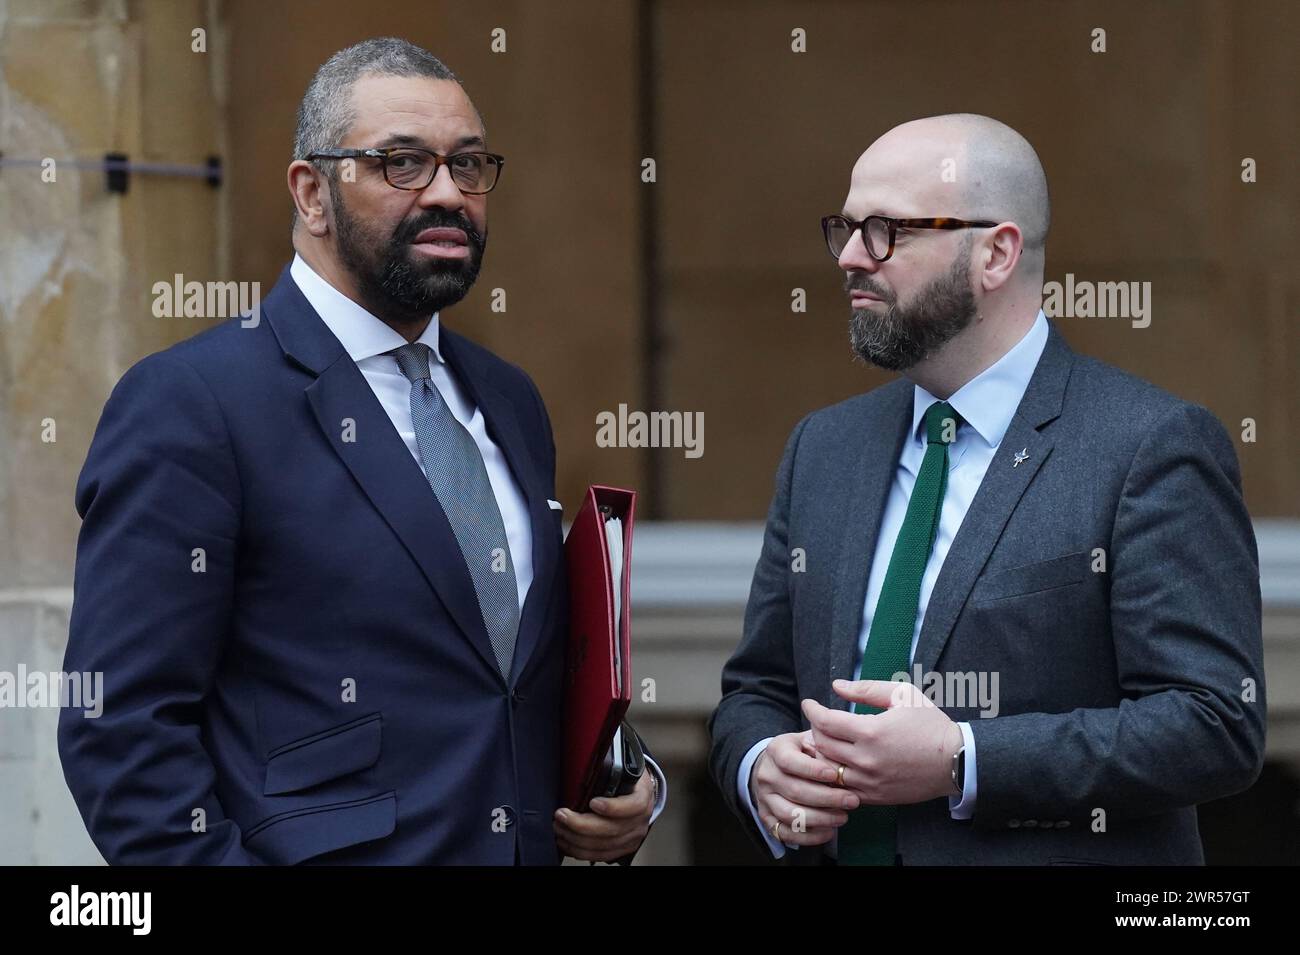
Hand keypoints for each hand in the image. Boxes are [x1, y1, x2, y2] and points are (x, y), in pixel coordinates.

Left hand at [554, 771, 654, 861]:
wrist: (639, 793)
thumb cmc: (626, 779)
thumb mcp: (623, 767)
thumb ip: (607, 771)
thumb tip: (581, 770)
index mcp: (642, 796)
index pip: (634, 805)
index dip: (613, 807)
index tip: (592, 802)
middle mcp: (640, 820)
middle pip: (612, 829)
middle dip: (582, 825)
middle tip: (562, 815)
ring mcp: (633, 837)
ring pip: (603, 845)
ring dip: (576, 839)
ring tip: (559, 828)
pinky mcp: (623, 848)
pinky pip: (600, 855)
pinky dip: (580, 851)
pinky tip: (567, 842)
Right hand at [750, 731, 860, 846]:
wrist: (776, 767)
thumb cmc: (802, 753)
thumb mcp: (811, 741)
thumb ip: (824, 749)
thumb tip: (842, 765)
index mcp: (776, 750)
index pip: (789, 761)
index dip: (813, 770)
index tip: (835, 775)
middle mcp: (767, 775)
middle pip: (795, 791)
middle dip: (827, 798)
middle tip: (851, 801)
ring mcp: (764, 798)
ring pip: (790, 814)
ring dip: (820, 819)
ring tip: (842, 817)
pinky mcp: (767, 818)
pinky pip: (785, 833)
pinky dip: (809, 836)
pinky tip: (828, 831)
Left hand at [801, 679, 962, 805]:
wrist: (956, 761)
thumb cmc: (930, 724)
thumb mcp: (902, 695)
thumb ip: (866, 689)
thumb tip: (836, 686)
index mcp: (871, 732)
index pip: (825, 721)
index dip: (812, 710)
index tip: (809, 704)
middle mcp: (866, 760)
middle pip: (821, 745)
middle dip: (814, 728)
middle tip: (819, 720)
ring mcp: (869, 782)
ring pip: (827, 769)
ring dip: (820, 753)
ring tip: (823, 740)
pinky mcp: (875, 797)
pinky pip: (842, 788)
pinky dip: (834, 775)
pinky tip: (837, 763)